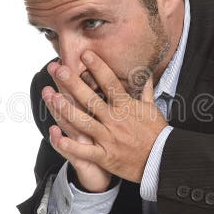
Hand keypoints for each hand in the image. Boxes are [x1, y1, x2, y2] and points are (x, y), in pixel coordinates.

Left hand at [43, 50, 167, 183]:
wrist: (162, 160)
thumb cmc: (156, 134)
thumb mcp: (152, 109)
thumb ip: (145, 90)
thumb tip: (145, 74)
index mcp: (126, 106)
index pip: (109, 82)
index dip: (97, 67)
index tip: (85, 54)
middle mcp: (114, 119)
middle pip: (90, 98)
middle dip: (73, 83)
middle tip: (59, 69)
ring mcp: (108, 137)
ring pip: (83, 121)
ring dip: (66, 109)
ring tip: (52, 96)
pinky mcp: (105, 155)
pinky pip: (85, 151)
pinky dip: (71, 146)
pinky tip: (57, 138)